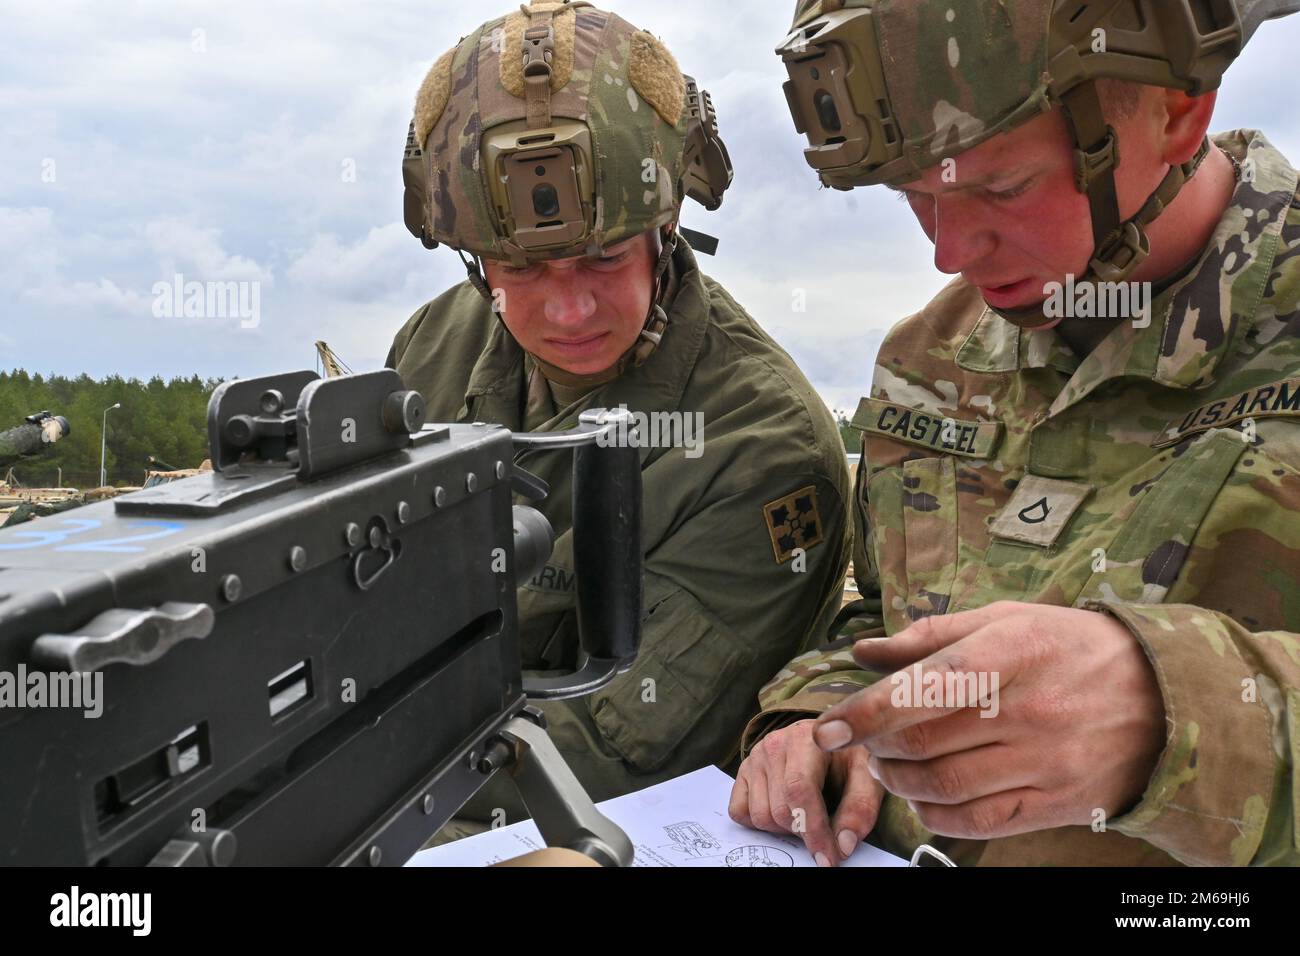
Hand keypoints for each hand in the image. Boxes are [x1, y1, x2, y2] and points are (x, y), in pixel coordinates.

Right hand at [728, 719, 881, 866]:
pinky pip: (740, 812)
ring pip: (760, 816)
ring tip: (806, 814)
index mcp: (806, 738)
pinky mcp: (743, 770)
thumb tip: (843, 845)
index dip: (814, 830)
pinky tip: (784, 810)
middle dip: (804, 831)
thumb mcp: (868, 775)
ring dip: (784, 828)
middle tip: (824, 829)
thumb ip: (861, 808)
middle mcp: (774, 744)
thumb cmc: (849, 756)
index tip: (829, 859)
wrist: (831, 735)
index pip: (800, 791)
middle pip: (780, 810)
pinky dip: (761, 822)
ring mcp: (755, 757)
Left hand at [811, 602, 1166, 839]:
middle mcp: (1028, 710)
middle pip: (922, 741)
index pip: (923, 687)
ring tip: (888, 762)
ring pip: (941, 786)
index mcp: (1012, 652)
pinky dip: (934, 814)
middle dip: (874, 744)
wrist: (1167, 698)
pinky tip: (924, 795)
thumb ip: (931, 635)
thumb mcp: (1008, 619)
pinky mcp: (1057, 803)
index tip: (826, 725)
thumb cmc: (1071, 648)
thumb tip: (864, 651)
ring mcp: (1045, 762)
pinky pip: (977, 822)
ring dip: (897, 780)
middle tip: (862, 737)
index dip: (865, 710)